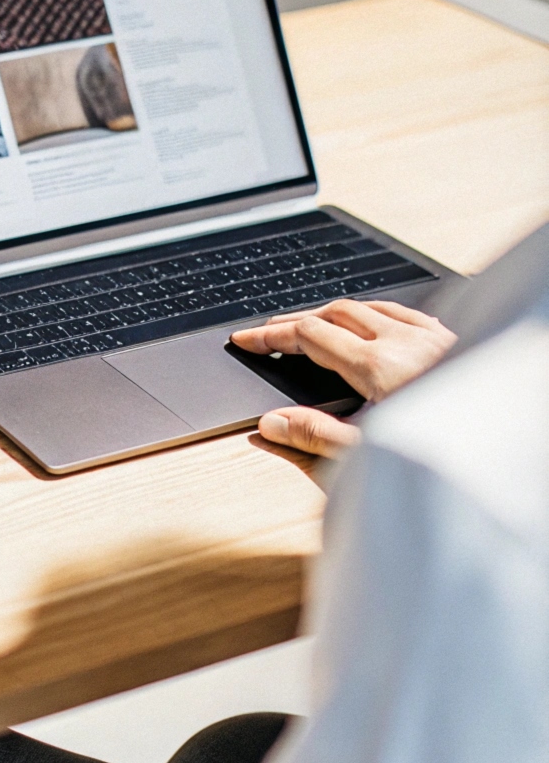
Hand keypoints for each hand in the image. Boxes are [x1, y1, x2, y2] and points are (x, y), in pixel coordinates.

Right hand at [230, 299, 455, 455]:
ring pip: (373, 307)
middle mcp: (406, 341)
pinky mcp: (460, 339)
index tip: (245, 339)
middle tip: (271, 334)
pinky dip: (378, 314)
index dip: (270, 335)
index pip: (308, 335)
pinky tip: (380, 327)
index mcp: (377, 366)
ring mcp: (435, 337)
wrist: (517, 441)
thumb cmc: (454, 454)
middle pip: (336, 311)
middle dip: (297, 319)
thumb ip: (316, 436)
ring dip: (336, 312)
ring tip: (315, 325)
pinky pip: (408, 313)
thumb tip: (273, 423)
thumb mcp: (374, 455)